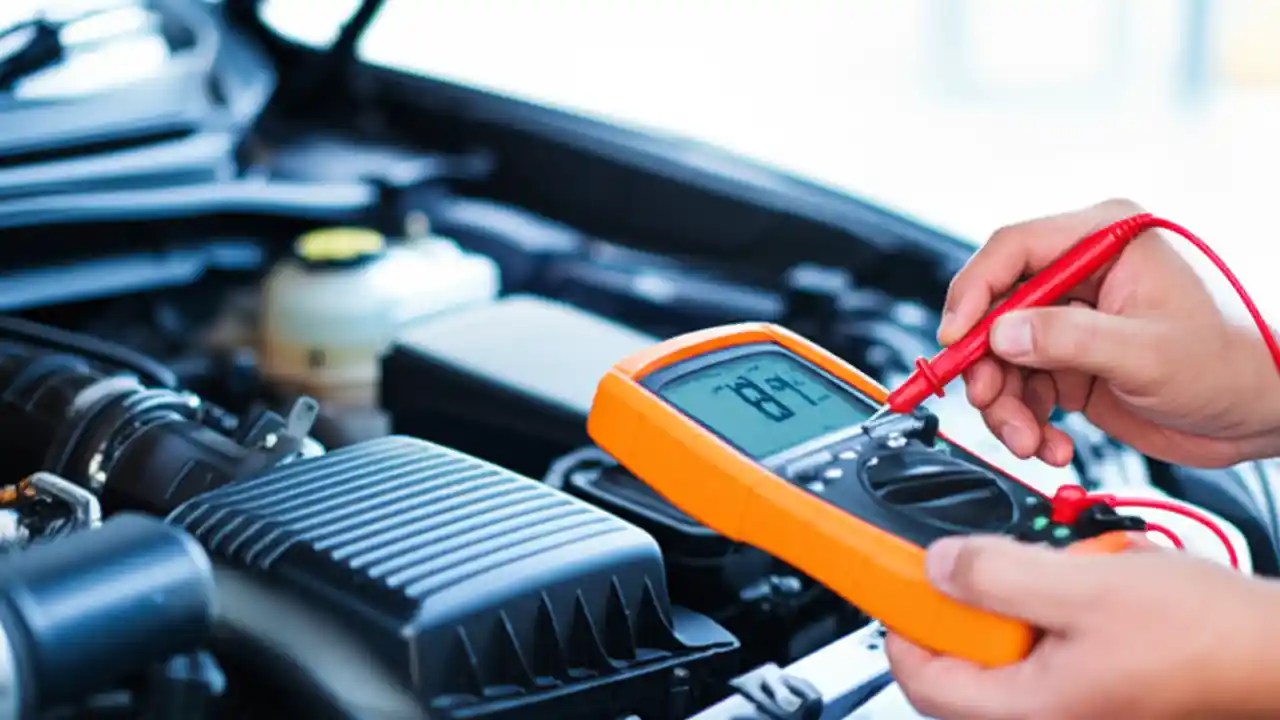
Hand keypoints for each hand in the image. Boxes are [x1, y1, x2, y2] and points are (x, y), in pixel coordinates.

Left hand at [887, 535, 1279, 718]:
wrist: (1274, 650)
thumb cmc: (1204, 636)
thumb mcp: (1084, 585)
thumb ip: (998, 574)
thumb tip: (935, 566)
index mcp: (1029, 707)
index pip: (921, 680)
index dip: (899, 624)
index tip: (894, 581)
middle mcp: (1044, 714)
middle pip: (959, 665)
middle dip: (970, 608)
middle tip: (986, 567)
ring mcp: (1068, 702)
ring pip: (1004, 649)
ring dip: (1021, 600)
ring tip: (1066, 575)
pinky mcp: (1091, 683)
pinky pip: (1044, 643)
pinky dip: (1055, 606)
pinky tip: (1094, 584)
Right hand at [938, 198, 1279, 467]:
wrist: (1263, 413)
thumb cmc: (1232, 364)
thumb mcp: (1146, 351)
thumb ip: (1069, 339)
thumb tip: (1002, 333)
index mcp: (1104, 240)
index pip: (1014, 250)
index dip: (974, 293)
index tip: (956, 340)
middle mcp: (1081, 274)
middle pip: (997, 310)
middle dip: (989, 366)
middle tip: (991, 403)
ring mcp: (1074, 320)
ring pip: (1003, 357)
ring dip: (1006, 405)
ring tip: (1031, 441)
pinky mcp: (1070, 362)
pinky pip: (1022, 388)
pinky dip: (1027, 421)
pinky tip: (1052, 444)